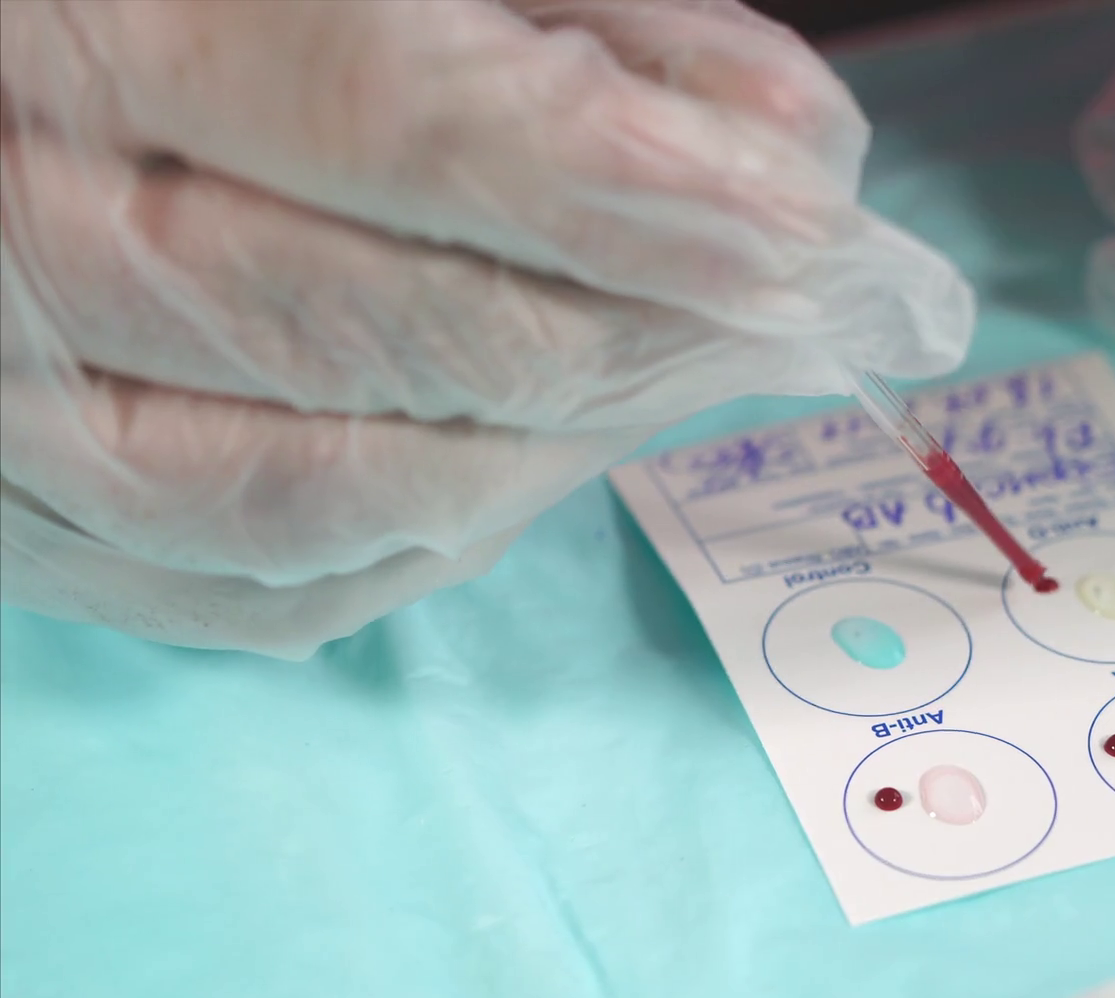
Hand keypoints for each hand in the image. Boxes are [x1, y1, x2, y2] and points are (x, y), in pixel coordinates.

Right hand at [0, 0, 972, 657]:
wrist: (2, 108)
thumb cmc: (196, 15)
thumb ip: (576, 21)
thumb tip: (794, 145)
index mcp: (93, 33)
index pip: (399, 121)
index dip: (629, 192)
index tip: (804, 229)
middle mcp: (19, 237)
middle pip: (392, 332)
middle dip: (642, 337)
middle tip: (800, 310)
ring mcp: (9, 415)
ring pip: (332, 498)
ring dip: (562, 448)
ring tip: (685, 369)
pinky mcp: (25, 528)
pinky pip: (263, 593)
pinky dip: (439, 535)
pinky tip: (537, 457)